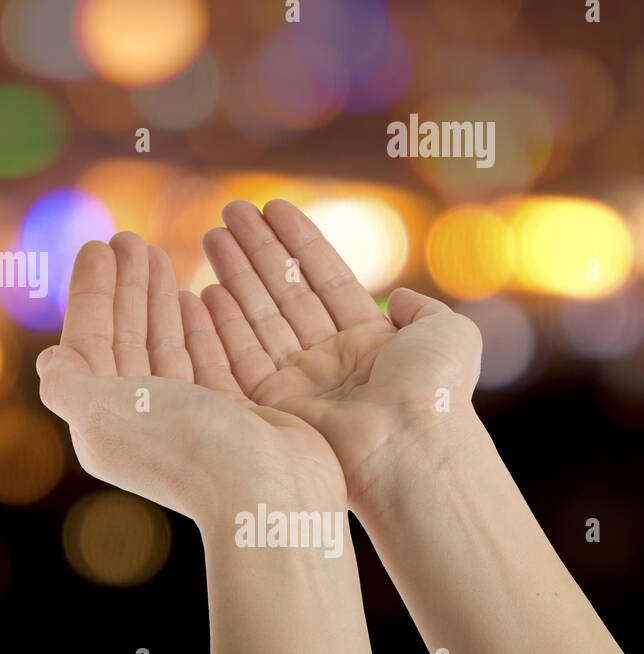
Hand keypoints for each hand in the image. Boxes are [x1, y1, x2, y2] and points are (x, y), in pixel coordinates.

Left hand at [37, 231, 346, 527]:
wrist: (270, 497)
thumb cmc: (187, 446)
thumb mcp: (106, 412)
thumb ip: (69, 383)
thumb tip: (49, 359)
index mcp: (102, 420)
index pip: (88, 343)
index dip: (90, 293)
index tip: (99, 244)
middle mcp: (139, 421)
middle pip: (124, 339)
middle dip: (124, 288)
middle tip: (131, 238)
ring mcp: (186, 419)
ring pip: (162, 344)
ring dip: (157, 298)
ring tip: (157, 252)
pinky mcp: (230, 416)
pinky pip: (203, 358)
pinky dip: (195, 325)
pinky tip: (195, 293)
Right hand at [200, 199, 483, 517]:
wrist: (411, 447)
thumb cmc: (434, 391)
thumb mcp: (448, 334)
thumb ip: (424, 308)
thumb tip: (401, 297)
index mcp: (369, 340)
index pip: (324, 278)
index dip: (298, 242)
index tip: (272, 206)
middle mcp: (331, 360)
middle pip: (285, 292)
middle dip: (256, 250)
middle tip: (229, 211)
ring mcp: (301, 383)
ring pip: (259, 317)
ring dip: (234, 275)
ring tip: (213, 235)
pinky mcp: (274, 407)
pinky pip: (240, 358)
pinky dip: (221, 326)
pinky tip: (203, 291)